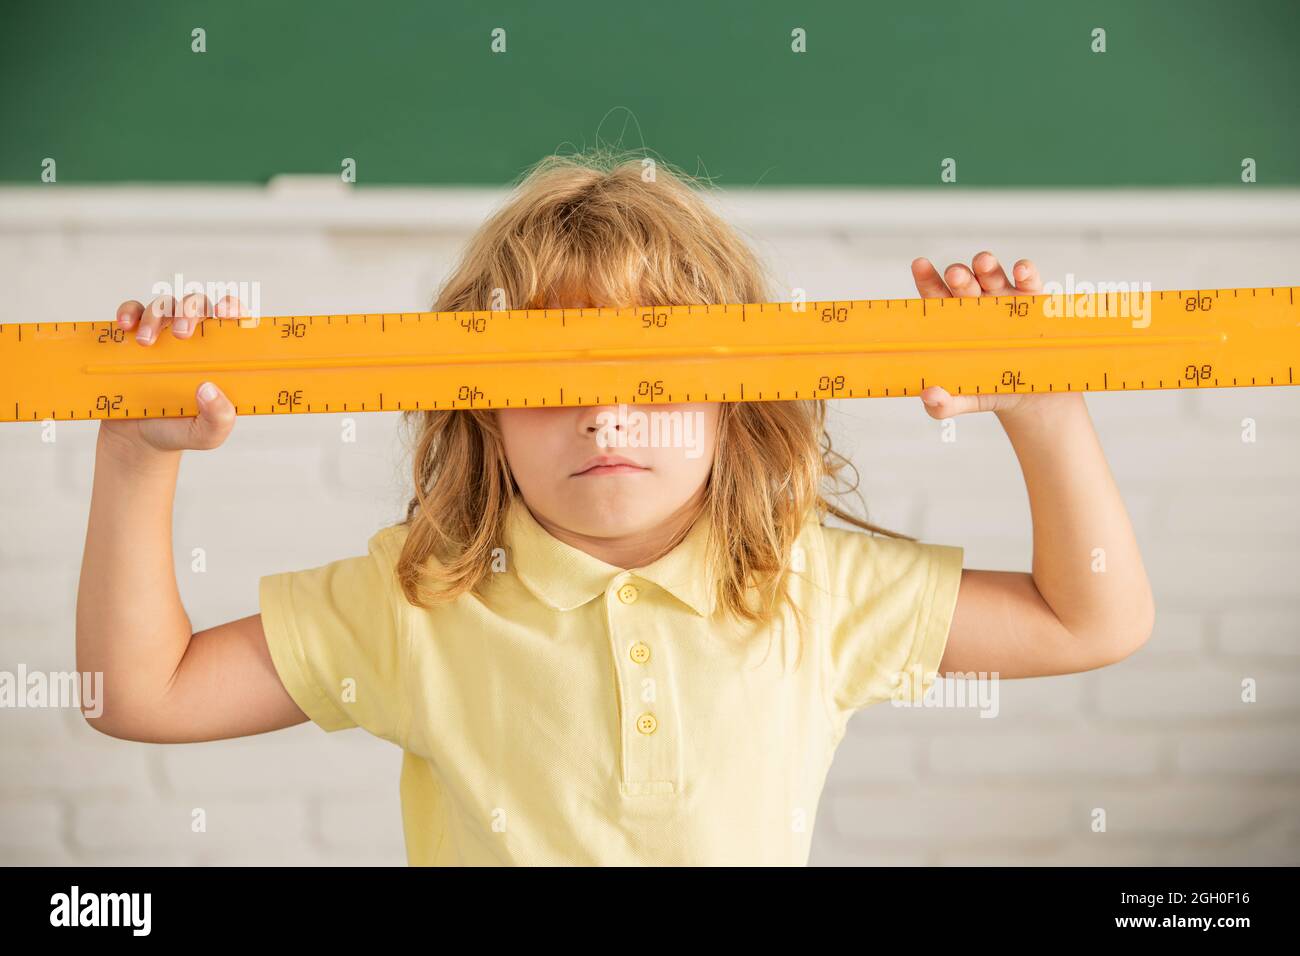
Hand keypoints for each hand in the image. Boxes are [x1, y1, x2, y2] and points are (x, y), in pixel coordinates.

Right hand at [100, 290, 240, 452]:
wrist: (137, 439)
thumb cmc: (181, 429)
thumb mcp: (208, 434)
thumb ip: (219, 418)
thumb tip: (209, 389)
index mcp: (221, 354)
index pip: (235, 319)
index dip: (233, 307)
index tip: (225, 313)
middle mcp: (195, 338)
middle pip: (197, 304)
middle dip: (189, 310)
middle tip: (181, 333)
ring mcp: (163, 334)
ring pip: (164, 304)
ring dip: (156, 315)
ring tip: (145, 343)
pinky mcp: (134, 337)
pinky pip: (132, 311)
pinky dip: (128, 311)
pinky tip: (126, 326)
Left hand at [910, 251, 1081, 420]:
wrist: (1030, 400)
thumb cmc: (987, 391)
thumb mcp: (961, 401)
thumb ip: (941, 404)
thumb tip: (928, 396)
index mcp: (951, 322)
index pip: (934, 296)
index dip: (927, 279)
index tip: (919, 264)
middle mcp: (976, 305)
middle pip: (963, 283)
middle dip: (959, 275)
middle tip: (956, 275)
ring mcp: (1004, 301)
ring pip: (993, 276)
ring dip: (988, 266)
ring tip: (984, 263)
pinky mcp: (1035, 305)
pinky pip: (1030, 284)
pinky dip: (1027, 273)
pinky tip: (1021, 271)